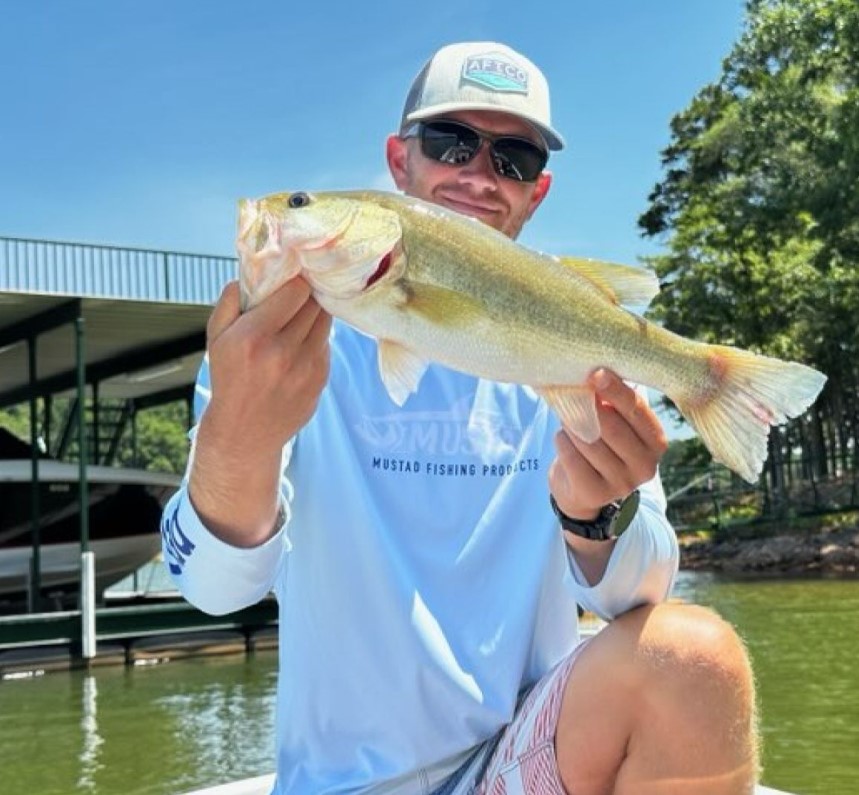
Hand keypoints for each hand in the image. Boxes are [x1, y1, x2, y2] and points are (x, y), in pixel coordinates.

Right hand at [202, 277, 331, 454]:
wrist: (244, 432)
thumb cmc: (228, 378)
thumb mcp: (216, 338)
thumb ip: (229, 301)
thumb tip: (254, 272)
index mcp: (253, 337)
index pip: (296, 291)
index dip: (295, 283)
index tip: (289, 284)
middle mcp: (283, 352)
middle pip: (314, 304)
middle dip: (306, 296)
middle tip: (297, 296)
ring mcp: (306, 368)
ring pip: (325, 322)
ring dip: (314, 315)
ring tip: (299, 318)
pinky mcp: (321, 380)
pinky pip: (326, 344)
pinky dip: (317, 339)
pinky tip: (300, 345)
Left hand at [548, 369, 667, 521]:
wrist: (583, 490)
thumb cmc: (601, 443)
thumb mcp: (615, 423)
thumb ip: (612, 403)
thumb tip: (594, 376)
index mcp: (656, 442)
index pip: (637, 411)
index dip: (616, 391)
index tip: (596, 373)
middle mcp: (646, 466)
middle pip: (612, 427)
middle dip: (588, 408)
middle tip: (571, 395)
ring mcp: (622, 484)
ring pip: (589, 442)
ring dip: (572, 425)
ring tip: (567, 418)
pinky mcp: (596, 494)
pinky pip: (572, 458)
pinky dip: (563, 442)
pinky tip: (564, 439)